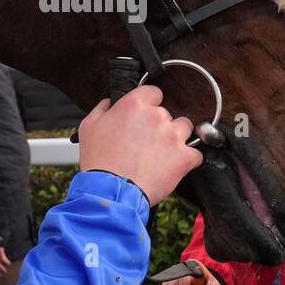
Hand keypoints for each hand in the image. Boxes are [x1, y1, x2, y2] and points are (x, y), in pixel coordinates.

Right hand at [77, 85, 203, 205]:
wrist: (111, 192)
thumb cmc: (99, 162)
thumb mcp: (89, 126)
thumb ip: (103, 108)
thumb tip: (110, 103)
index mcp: (135, 105)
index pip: (154, 92)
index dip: (149, 104)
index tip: (146, 115)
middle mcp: (157, 116)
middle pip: (168, 113)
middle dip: (159, 126)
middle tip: (146, 143)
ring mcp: (173, 136)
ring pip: (185, 128)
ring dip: (176, 138)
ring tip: (162, 154)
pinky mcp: (184, 157)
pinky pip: (195, 154)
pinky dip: (187, 160)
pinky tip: (173, 166)